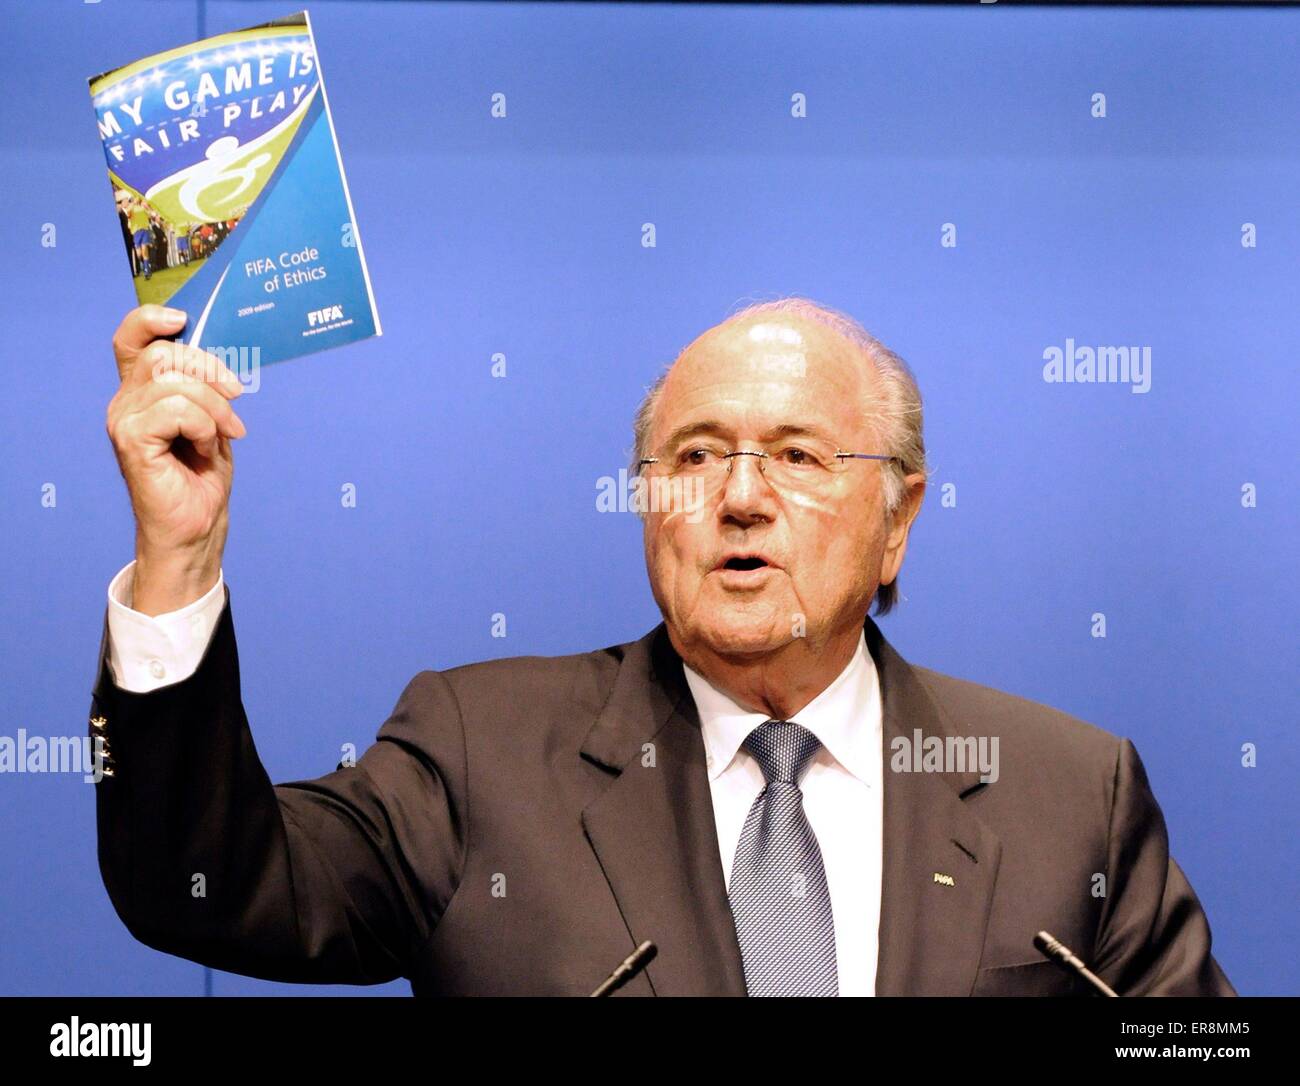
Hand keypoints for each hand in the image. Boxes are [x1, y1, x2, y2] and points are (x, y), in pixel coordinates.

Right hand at [105, 305, 246, 613]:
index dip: (152, 319)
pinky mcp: (130, 439)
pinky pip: (177, 410)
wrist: (196, 526)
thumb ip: (203, 387)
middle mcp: (126, 400)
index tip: (184, 319)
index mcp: (142, 391)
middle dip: (211, 371)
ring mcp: (123, 419)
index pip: (132, 339)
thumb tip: (217, 360)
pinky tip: (206, 450)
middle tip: (235, 400)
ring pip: (177, 383)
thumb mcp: (211, 421)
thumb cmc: (202, 478)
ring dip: (214, 408)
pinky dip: (204, 427)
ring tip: (224, 436)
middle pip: (165, 354)